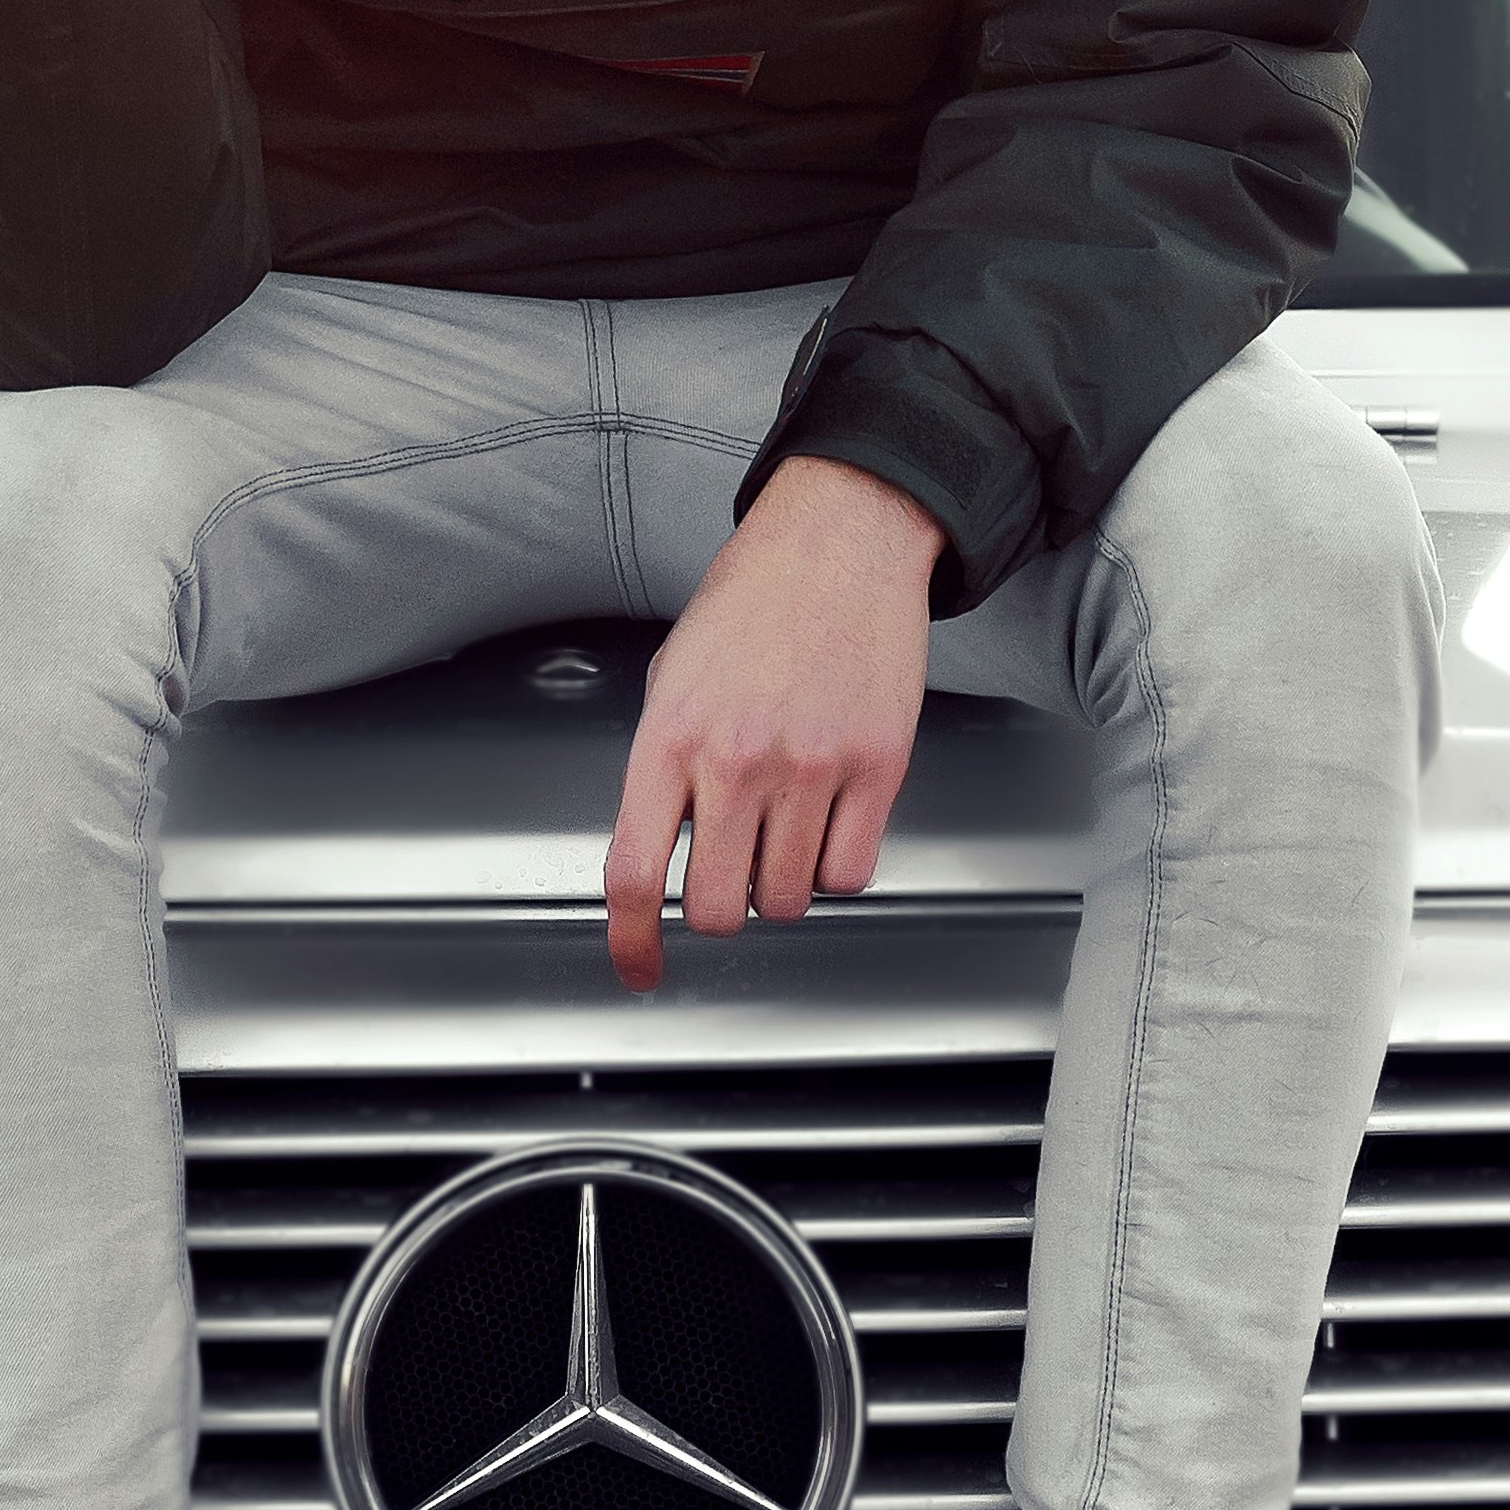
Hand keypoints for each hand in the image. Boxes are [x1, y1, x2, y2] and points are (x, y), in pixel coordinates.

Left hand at [605, 454, 941, 992]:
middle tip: (729, 877)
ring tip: (784, 822)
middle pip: (719, 909)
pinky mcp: (878, 765)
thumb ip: (661, 768)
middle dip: (720, 910)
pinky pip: (851, 871)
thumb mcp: (673, 677)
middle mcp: (737, 758)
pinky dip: (836, 866)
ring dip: (780, 883)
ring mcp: (811, 766)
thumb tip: (661, 851)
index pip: (635, 872)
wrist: (839, 542)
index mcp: (670, 736)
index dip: (631, 940)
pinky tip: (828, 821)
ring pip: (788, 898)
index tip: (639, 967)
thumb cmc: (752, 603)